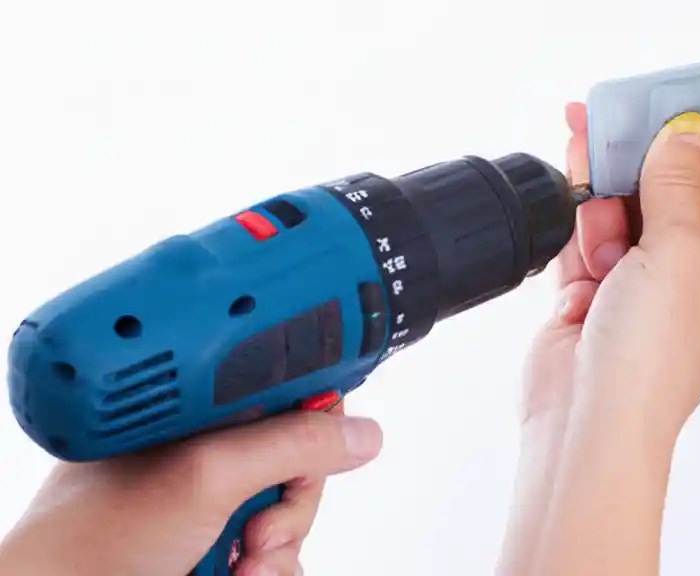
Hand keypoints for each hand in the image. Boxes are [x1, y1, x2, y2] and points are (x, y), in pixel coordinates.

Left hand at [0, 405, 381, 575]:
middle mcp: (206, 449)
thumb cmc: (93, 542)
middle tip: (259, 521)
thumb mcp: (209, 475)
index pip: (286, 385)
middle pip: (303, 455)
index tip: (327, 435)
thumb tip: (363, 433)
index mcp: (197, 408)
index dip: (316, 410)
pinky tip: (237, 574)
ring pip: (296, 510)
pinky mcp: (217, 545)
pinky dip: (272, 570)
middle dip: (295, 497)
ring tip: (240, 559)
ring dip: (282, 545)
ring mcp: (212, 501)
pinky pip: (280, 555)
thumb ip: (293, 444)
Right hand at [572, 108, 699, 437]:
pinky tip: (572, 187)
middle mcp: (689, 281)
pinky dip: (578, 219)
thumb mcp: (679, 249)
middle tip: (608, 117)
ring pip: (618, 215)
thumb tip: (687, 133)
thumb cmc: (654, 359)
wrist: (589, 416)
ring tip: (587, 161)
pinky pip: (585, 240)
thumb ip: (676, 184)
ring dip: (602, 194)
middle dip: (634, 162)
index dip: (684, 149)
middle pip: (661, 198)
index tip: (659, 110)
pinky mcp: (591, 299)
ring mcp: (638, 291)